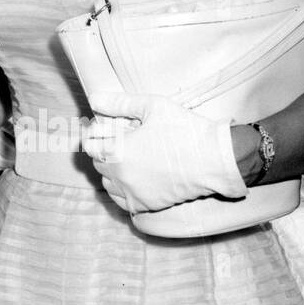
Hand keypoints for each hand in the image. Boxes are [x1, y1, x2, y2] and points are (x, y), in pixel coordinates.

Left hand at [81, 94, 245, 213]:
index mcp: (117, 152)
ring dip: (113, 171)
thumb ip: (118, 103)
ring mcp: (133, 194)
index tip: (109, 128)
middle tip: (124, 140)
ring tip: (131, 158)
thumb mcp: (152, 106)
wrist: (216, 161)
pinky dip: (124, 189)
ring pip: (108, 183)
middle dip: (105, 150)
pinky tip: (138, 177)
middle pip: (97, 163)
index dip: (96, 134)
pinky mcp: (147, 206)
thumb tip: (93, 99)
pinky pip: (122, 200)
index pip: (88, 145)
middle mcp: (120, 177)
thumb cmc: (185, 130)